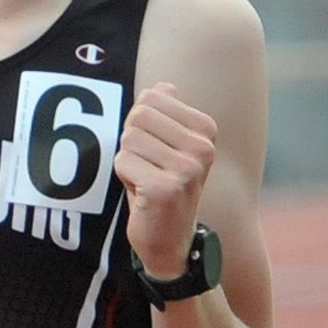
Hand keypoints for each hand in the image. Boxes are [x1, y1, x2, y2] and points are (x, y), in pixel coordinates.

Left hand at [114, 83, 217, 278]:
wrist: (171, 241)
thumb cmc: (164, 186)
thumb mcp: (168, 145)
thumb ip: (163, 113)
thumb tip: (162, 86)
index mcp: (205, 129)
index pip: (151, 97)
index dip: (141, 123)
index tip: (156, 150)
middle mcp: (202, 147)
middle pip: (137, 116)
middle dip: (132, 141)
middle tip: (148, 167)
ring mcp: (186, 168)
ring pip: (128, 139)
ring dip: (128, 161)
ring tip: (146, 181)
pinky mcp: (165, 188)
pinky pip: (122, 161)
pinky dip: (124, 177)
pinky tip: (143, 195)